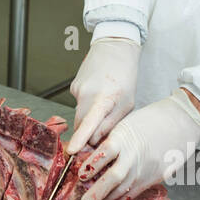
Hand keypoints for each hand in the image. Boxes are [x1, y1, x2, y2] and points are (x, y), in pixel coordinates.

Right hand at [66, 37, 141, 153]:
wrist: (114, 49)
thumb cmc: (125, 76)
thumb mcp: (127, 103)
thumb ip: (111, 123)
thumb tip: (96, 140)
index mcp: (104, 98)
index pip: (89, 123)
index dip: (80, 138)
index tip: (73, 150)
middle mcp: (87, 94)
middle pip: (81, 123)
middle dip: (87, 132)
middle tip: (101, 129)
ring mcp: (78, 89)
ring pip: (79, 114)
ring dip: (88, 117)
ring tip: (103, 103)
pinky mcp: (73, 86)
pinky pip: (78, 103)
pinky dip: (86, 104)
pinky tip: (97, 93)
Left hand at [78, 90, 199, 199]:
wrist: (181, 122)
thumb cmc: (150, 120)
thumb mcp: (125, 123)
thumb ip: (109, 140)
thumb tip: (87, 155)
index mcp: (125, 136)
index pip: (105, 152)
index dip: (91, 164)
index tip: (79, 174)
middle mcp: (134, 155)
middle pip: (114, 177)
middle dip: (97, 192)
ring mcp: (144, 168)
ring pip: (123, 190)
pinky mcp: (152, 178)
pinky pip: (133, 193)